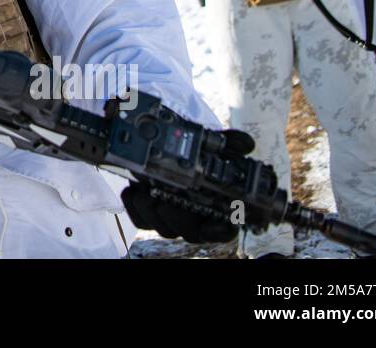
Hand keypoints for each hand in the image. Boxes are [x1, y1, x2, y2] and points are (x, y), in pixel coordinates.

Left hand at [119, 129, 254, 243]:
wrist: (168, 149)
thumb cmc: (196, 153)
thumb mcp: (213, 145)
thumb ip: (229, 143)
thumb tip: (245, 143)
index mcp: (216, 208)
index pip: (223, 230)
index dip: (217, 231)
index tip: (210, 223)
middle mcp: (195, 218)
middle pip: (189, 232)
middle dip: (176, 218)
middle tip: (164, 201)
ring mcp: (172, 217)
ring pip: (164, 228)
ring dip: (151, 211)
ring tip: (144, 192)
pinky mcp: (149, 214)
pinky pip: (142, 221)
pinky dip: (134, 208)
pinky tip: (131, 191)